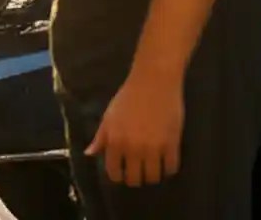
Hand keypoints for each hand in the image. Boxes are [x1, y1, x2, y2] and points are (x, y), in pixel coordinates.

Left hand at [85, 71, 184, 186]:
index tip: (122, 173)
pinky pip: (171, 168)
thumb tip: (89, 154)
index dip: (118, 176)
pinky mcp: (172, 144)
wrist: (154, 81)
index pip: (114, 172)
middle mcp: (133, 148)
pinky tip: (165, 162)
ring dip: (152, 176)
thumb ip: (100, 137)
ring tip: (152, 168)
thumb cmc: (128, 96)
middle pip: (134, 179)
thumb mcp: (109, 116)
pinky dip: (168, 169)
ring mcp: (154, 148)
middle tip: (138, 171)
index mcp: (115, 141)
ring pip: (153, 177)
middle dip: (135, 178)